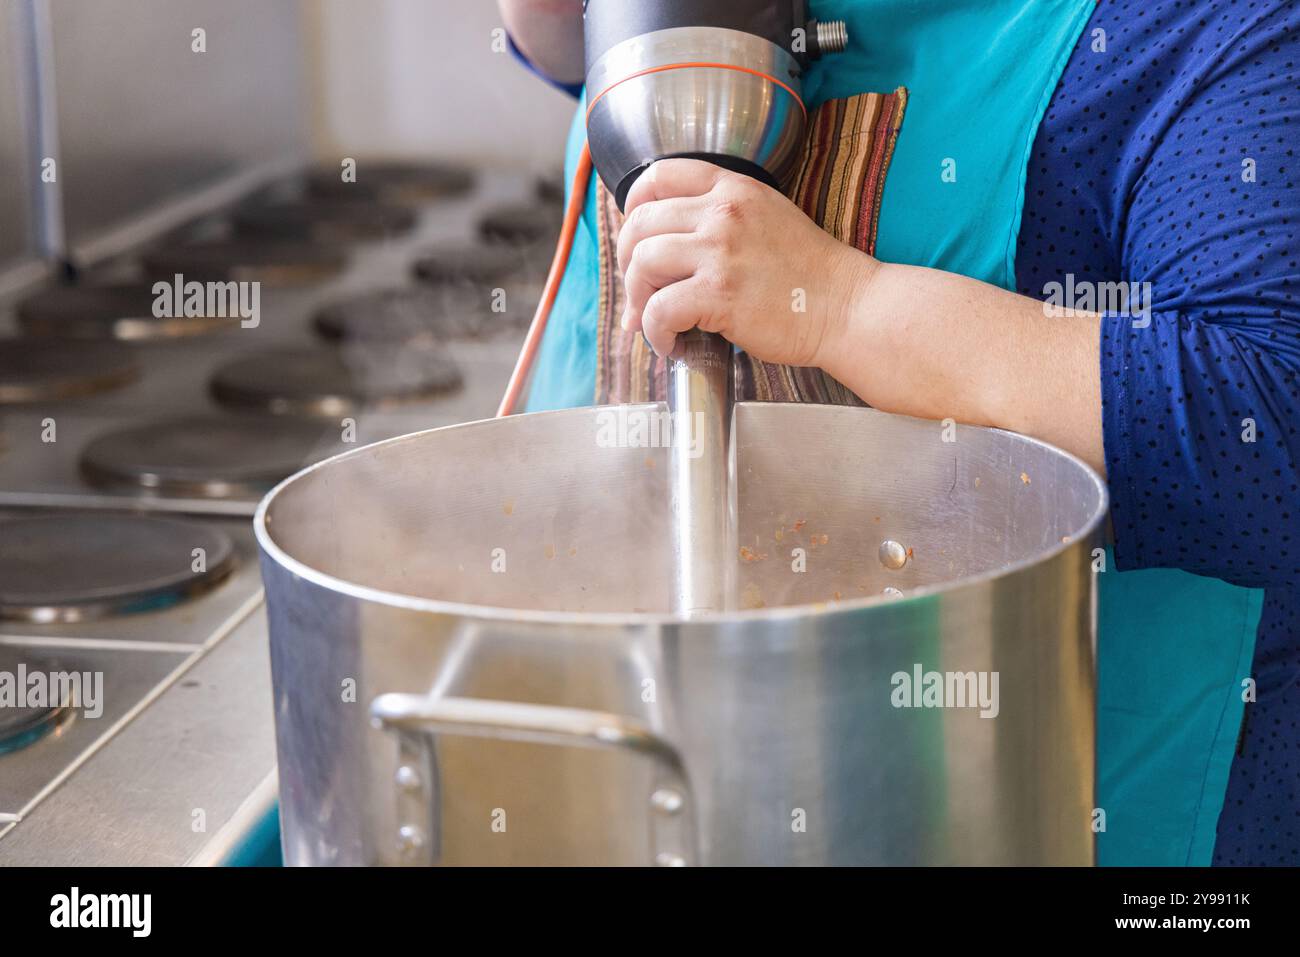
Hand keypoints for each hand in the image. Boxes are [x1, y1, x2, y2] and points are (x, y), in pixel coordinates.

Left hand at [617, 159, 877, 363]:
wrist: (846, 307)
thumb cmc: (808, 273)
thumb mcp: (768, 215)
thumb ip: (721, 214)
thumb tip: (665, 242)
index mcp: (733, 188)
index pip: (658, 175)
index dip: (632, 206)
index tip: (635, 236)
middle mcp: (722, 213)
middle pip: (640, 224)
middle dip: (628, 263)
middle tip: (639, 291)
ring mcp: (720, 253)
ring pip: (643, 264)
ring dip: (637, 298)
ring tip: (653, 319)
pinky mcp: (720, 295)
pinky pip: (660, 310)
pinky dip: (655, 332)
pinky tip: (670, 342)